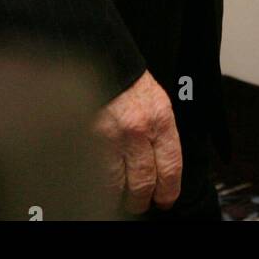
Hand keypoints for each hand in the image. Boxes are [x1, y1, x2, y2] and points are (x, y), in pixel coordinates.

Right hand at [91, 69, 181, 215]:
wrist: (99, 56)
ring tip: (122, 198)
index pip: (171, 166)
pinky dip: (100, 183)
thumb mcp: (154, 98)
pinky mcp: (88, 137)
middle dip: (143, 198)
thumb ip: (159, 129)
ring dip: (121, 196)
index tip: (166, 198)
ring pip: (118, 184)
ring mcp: (111, 136)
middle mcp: (138, 129)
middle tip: (141, 202)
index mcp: (160, 117)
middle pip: (144, 182)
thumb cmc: (126, 77)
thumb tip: (162, 163)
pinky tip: (103, 184)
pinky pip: (96, 173)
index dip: (169, 190)